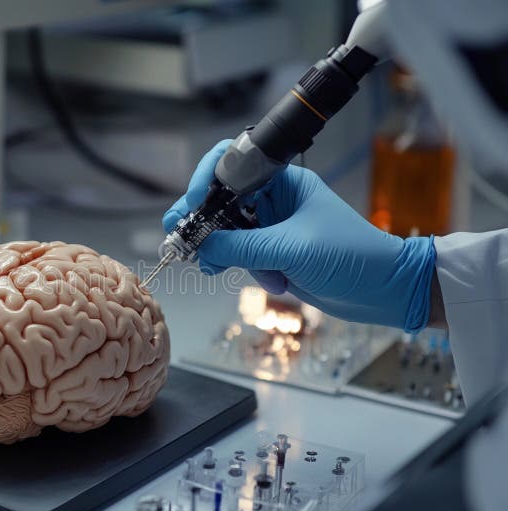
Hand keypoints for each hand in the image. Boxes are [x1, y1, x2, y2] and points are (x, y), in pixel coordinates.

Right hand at [163, 140, 436, 331]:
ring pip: (227, 232)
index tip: (192, 204)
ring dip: (223, 252)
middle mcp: (274, 199)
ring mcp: (273, 228)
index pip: (233, 164)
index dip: (206, 179)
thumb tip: (201, 248)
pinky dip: (241, 268)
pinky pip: (242, 256)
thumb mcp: (291, 249)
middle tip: (178, 236)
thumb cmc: (351, 257)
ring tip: (212, 268)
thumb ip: (241, 247)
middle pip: (222, 200)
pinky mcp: (274, 254)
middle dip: (201, 221)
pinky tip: (257, 281)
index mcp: (283, 181)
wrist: (386, 291)